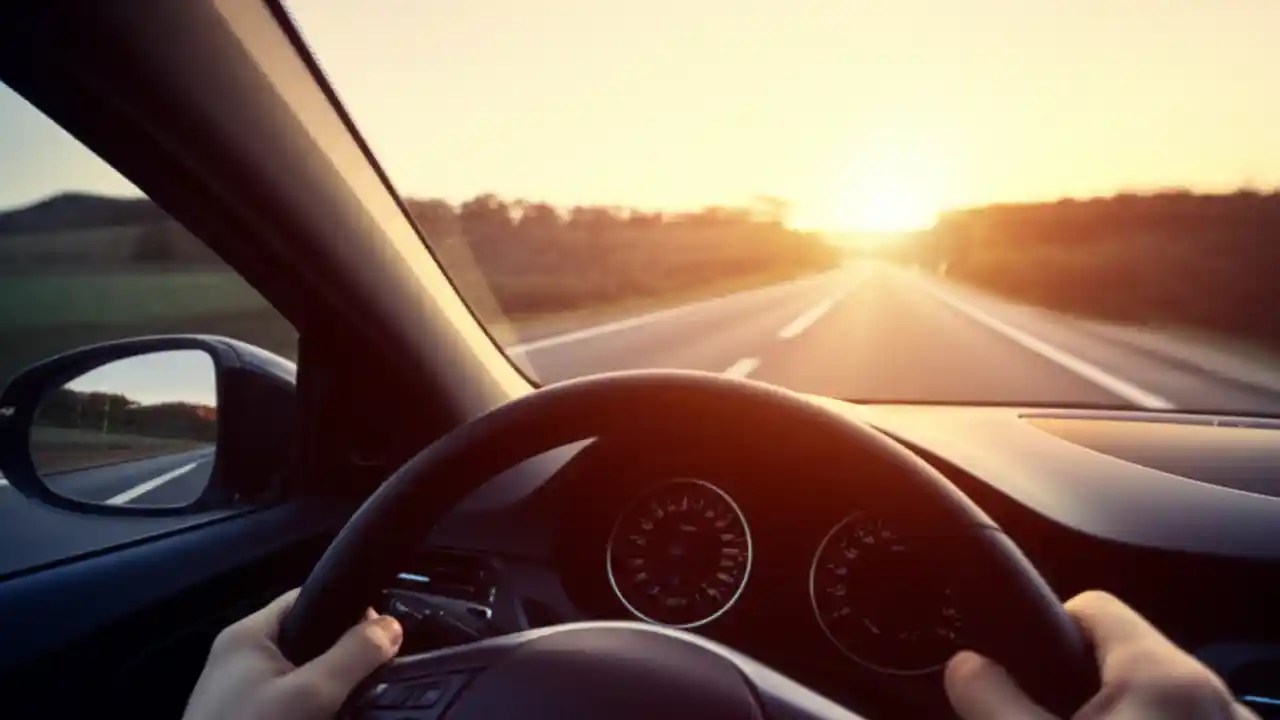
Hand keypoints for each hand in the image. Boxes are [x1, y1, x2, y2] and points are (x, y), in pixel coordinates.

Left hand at [184, 589, 402, 719]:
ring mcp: (240, 697)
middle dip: (344, 655)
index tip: (383, 636)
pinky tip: (335, 719)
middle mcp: (240, 660)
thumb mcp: (310, 695)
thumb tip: (392, 625)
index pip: (308, 599)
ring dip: (331, 689)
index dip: (349, 609)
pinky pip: (290, 706)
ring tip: (361, 702)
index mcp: (247, 636)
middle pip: (309, 640)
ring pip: (302, 678)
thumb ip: (353, 656)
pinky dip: (313, 711)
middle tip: (377, 674)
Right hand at [944, 591, 1257, 718]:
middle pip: (1128, 662)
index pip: (1093, 607)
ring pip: (1163, 705)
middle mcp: (1217, 698)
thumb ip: (993, 700)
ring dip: (1129, 718)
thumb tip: (965, 666)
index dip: (1049, 632)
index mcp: (1162, 675)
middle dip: (1087, 690)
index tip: (1027, 671)